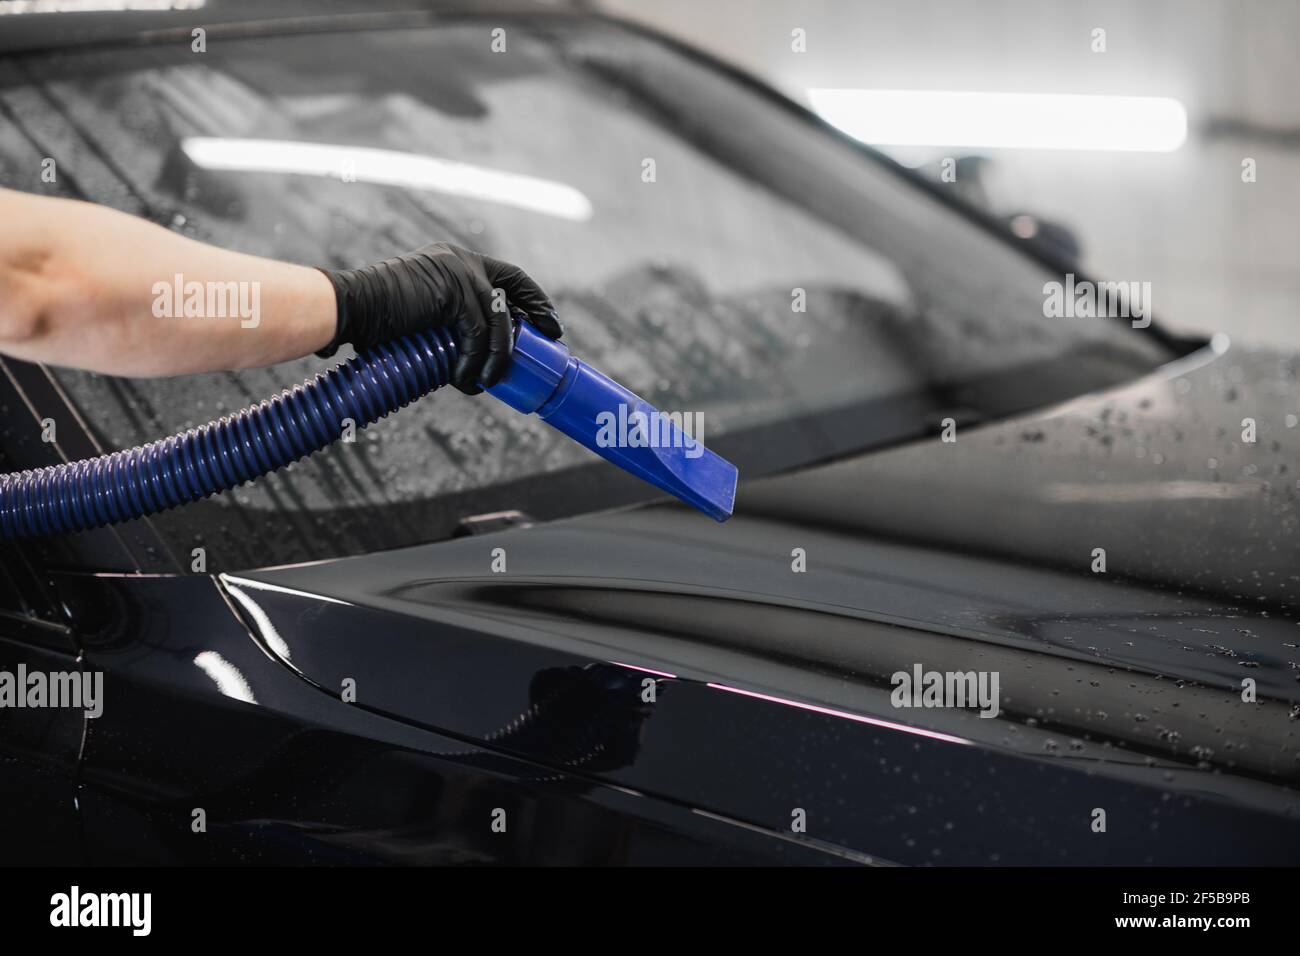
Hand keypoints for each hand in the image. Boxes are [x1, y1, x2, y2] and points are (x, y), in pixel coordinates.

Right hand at [317, 242, 561, 392]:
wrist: (350, 307)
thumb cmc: (375, 318)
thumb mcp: (420, 315)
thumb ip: (445, 325)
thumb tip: (466, 358)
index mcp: (454, 262)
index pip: (506, 275)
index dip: (531, 297)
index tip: (545, 323)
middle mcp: (461, 261)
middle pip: (515, 285)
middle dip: (537, 313)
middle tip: (551, 342)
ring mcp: (459, 274)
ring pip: (498, 321)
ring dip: (498, 357)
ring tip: (486, 382)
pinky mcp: (454, 293)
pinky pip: (479, 335)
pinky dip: (476, 362)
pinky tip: (465, 380)